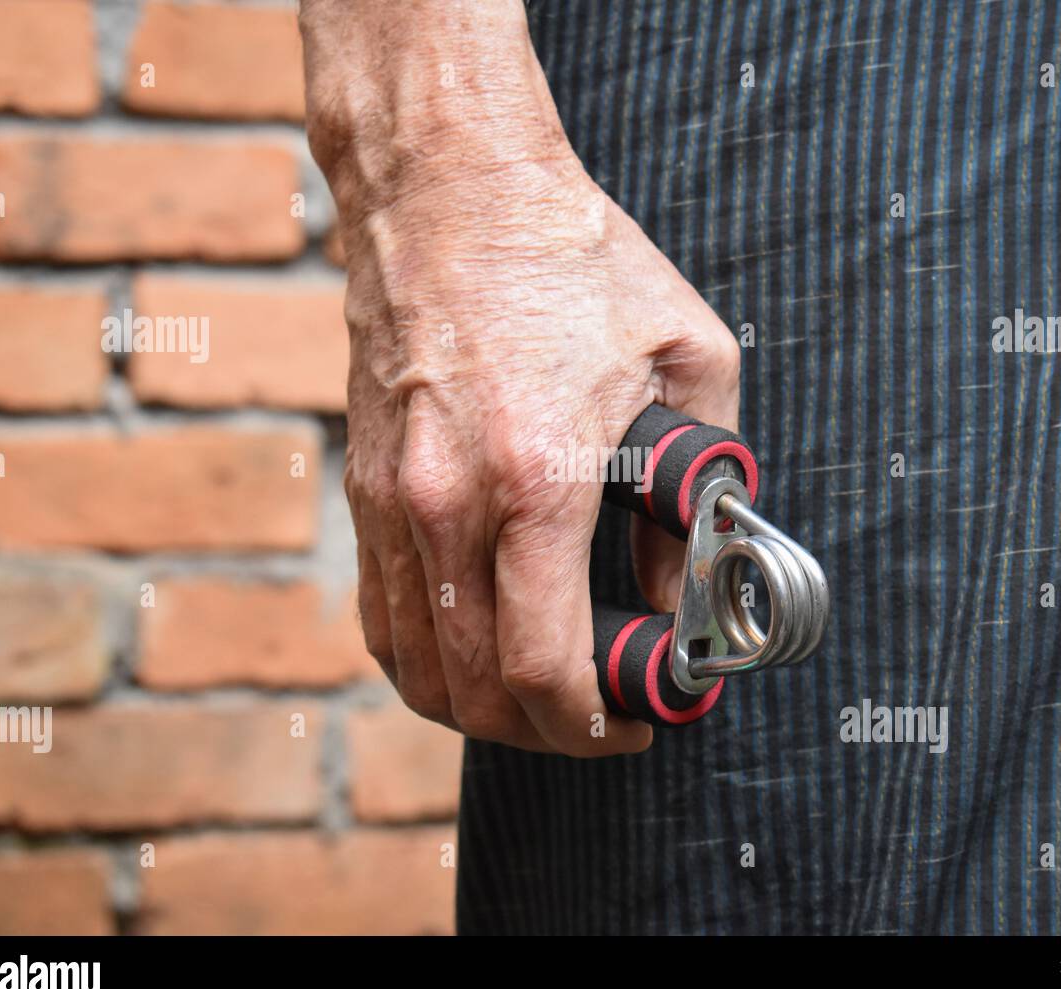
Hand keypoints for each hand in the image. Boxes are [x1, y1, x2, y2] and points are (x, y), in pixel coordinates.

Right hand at [301, 0, 739, 755]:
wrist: (447, 185)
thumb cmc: (569, 258)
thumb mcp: (686, 360)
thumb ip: (696, 488)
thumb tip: (680, 584)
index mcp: (536, 478)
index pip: (544, 666)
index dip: (593, 726)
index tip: (632, 724)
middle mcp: (447, 504)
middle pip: (475, 690)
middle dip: (545, 731)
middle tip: (597, 718)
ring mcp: (391, 501)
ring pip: (416, 667)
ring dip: (481, 709)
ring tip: (538, 698)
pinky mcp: (364, 488)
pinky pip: (381, 614)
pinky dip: (427, 659)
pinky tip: (472, 650)